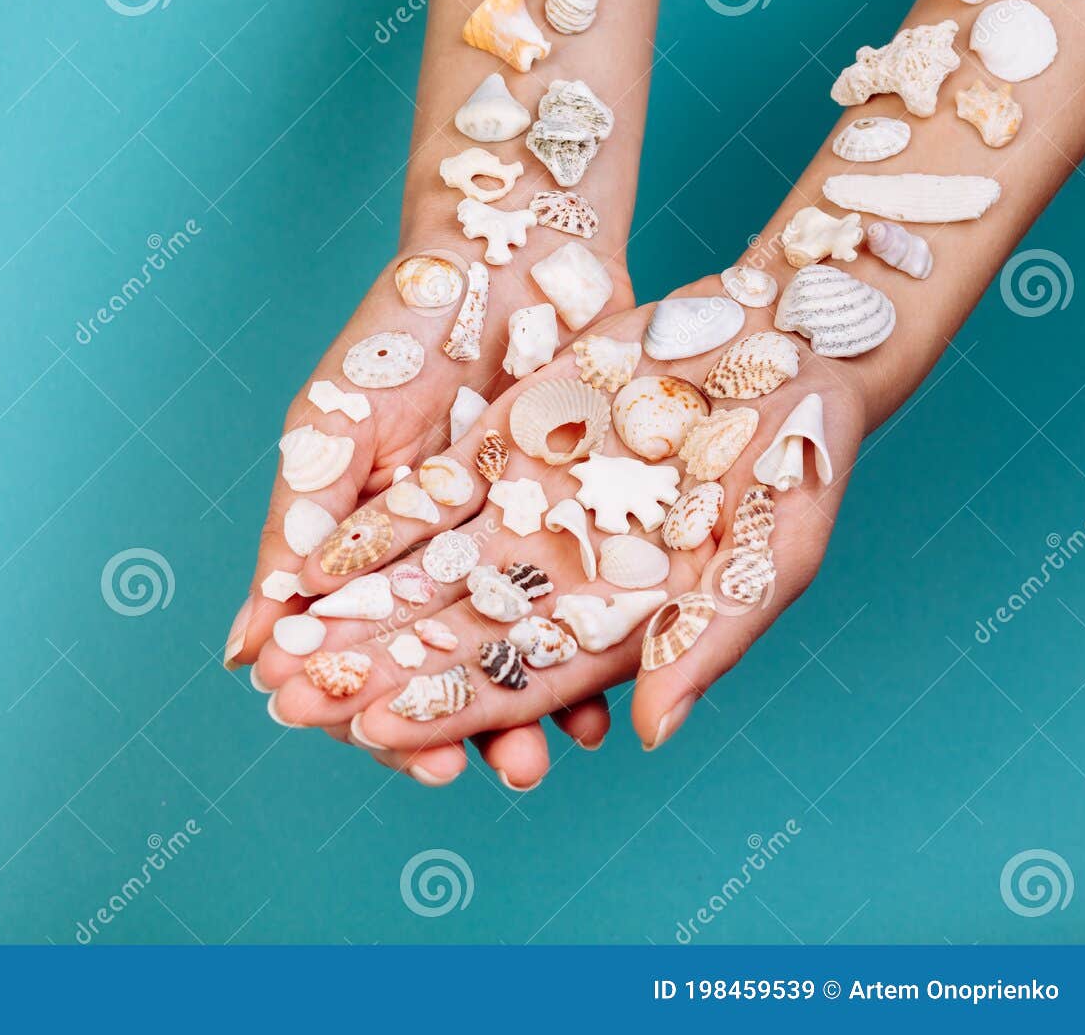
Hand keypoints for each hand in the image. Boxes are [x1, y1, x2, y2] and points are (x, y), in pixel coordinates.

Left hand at [252, 275, 867, 758]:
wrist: (785, 349)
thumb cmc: (800, 464)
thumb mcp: (772, 554)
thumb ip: (708, 640)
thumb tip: (656, 735)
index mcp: (619, 624)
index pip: (519, 680)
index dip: (446, 708)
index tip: (374, 734)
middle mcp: (558, 580)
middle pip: (449, 639)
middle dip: (371, 673)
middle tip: (293, 704)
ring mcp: (525, 516)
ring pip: (423, 578)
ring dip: (354, 613)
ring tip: (283, 648)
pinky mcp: (506, 453)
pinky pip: (427, 503)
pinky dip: (374, 533)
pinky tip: (314, 563)